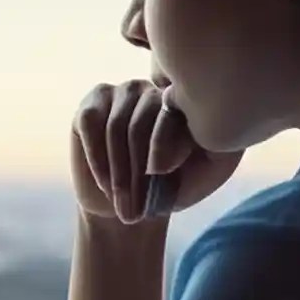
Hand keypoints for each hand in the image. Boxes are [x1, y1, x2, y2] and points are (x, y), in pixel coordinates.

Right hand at [70, 78, 241, 223]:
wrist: (129, 205)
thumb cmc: (170, 190)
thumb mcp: (203, 176)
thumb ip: (207, 151)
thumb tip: (170, 143)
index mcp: (192, 102)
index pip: (178, 114)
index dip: (168, 150)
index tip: (163, 180)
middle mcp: (159, 90)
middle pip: (142, 123)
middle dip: (137, 171)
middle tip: (138, 209)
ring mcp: (126, 92)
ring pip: (116, 127)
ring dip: (118, 173)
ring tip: (123, 205)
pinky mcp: (93, 102)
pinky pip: (92, 125)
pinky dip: (98, 160)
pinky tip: (105, 184)